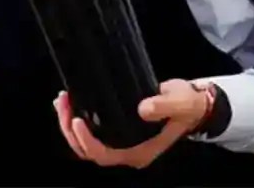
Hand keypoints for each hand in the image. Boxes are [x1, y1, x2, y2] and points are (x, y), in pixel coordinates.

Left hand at [53, 79, 209, 168]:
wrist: (191, 103)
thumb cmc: (186, 105)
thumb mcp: (179, 103)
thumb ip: (163, 106)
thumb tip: (142, 109)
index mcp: (139, 151)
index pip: (104, 154)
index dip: (87, 140)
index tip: (77, 120)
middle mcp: (126, 150)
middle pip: (88, 150)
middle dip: (70, 129)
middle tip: (64, 102)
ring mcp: (120, 141)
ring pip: (85, 141)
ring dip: (69, 122)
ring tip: (62, 99)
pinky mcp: (115, 129)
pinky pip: (90, 130)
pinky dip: (76, 117)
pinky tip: (70, 101)